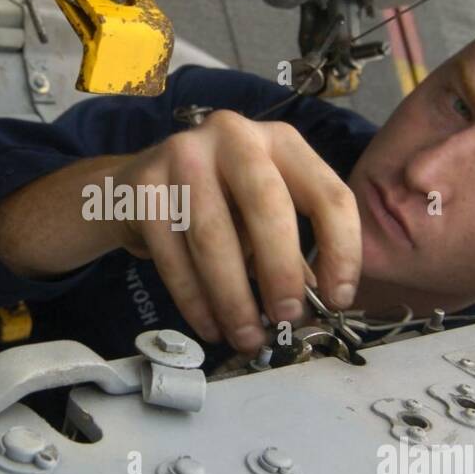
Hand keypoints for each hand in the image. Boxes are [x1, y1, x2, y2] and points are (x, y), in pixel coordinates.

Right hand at [112, 110, 361, 353]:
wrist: (133, 188)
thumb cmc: (214, 204)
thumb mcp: (261, 215)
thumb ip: (293, 253)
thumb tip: (320, 305)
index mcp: (280, 141)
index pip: (328, 193)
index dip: (341, 250)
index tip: (337, 298)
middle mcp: (234, 136)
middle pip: (267, 206)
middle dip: (281, 271)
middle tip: (287, 318)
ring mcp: (182, 156)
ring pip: (214, 237)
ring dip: (234, 298)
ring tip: (247, 337)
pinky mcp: (144, 189)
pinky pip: (173, 255)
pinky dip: (195, 300)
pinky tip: (211, 326)